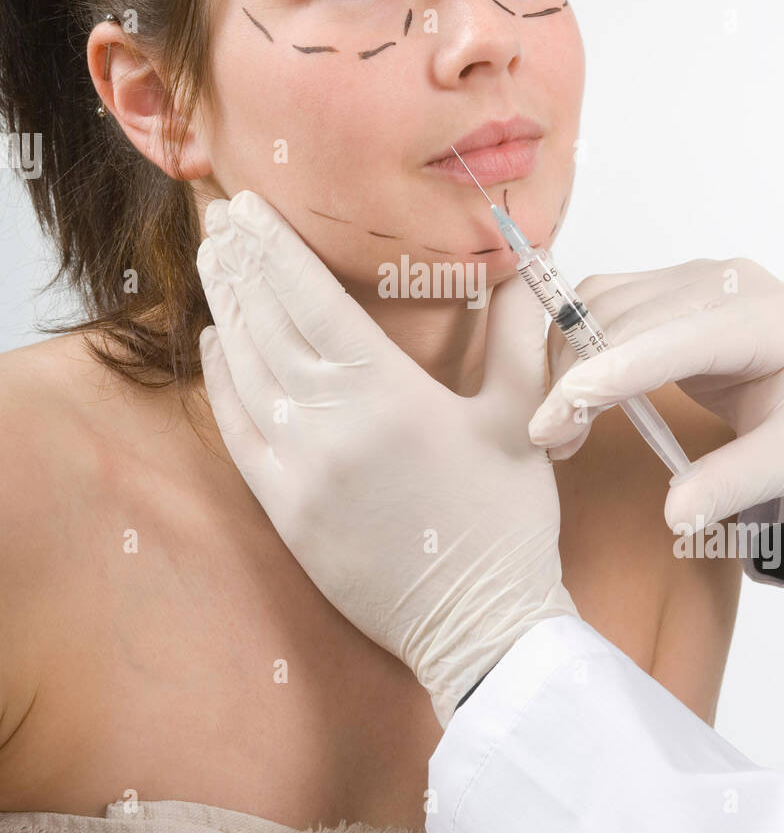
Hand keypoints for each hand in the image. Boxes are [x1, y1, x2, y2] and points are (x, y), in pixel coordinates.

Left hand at [196, 190, 576, 728]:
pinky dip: (222, 381)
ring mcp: (299, 470)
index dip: (276, 247)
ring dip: (225, 310)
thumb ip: (517, 337)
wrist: (480, 625)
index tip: (250, 207)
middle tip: (218, 217)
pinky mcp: (284, 509)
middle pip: (268, 324)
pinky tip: (217, 344)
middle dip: (241, 264)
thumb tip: (522, 271)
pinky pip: (237, 430)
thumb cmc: (506, 522)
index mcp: (389, 394)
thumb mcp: (521, 418)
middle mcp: (332, 425)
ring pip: (246, 371)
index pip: (312, 299)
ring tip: (212, 263)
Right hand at [527, 257, 783, 531]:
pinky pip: (603, 302)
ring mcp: (694, 278)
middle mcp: (727, 283)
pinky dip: (575, 343)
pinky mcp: (669, 287)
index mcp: (769, 321)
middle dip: (578, 379)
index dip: (611, 372)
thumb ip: (734, 484)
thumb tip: (675, 515)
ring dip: (568, 360)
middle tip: (553, 443)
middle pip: (626, 318)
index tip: (557, 414)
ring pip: (601, 303)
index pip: (676, 339)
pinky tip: (573, 392)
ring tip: (560, 426)